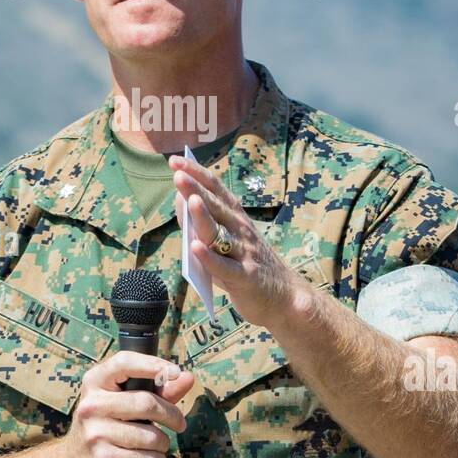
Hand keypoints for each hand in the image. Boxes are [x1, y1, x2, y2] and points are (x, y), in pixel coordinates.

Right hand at [57, 351, 193, 457]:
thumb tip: (186, 377)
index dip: (154, 364)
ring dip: (163, 443)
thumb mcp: (122, 404)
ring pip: (152, 436)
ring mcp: (96, 434)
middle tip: (179, 423)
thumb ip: (156, 390)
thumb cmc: (105, 430)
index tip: (176, 372)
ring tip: (154, 445)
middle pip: (147, 403)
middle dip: (172, 415)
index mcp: (95, 383)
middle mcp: (91, 406)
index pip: (125, 362)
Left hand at [168, 152, 303, 329]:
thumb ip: (202, 221)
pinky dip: (209, 258)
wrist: (282, 296)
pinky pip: (224, 267)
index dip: (197, 174)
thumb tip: (180, 199)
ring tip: (190, 201)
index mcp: (236, 217)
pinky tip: (195, 248)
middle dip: (196, 190)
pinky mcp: (245, 277)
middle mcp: (241, 230)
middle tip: (178, 174)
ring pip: (220, 233)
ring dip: (204, 217)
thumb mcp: (225, 239)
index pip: (215, 189)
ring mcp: (244, 253)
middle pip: (216, 207)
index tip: (176, 161)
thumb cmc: (246, 264)